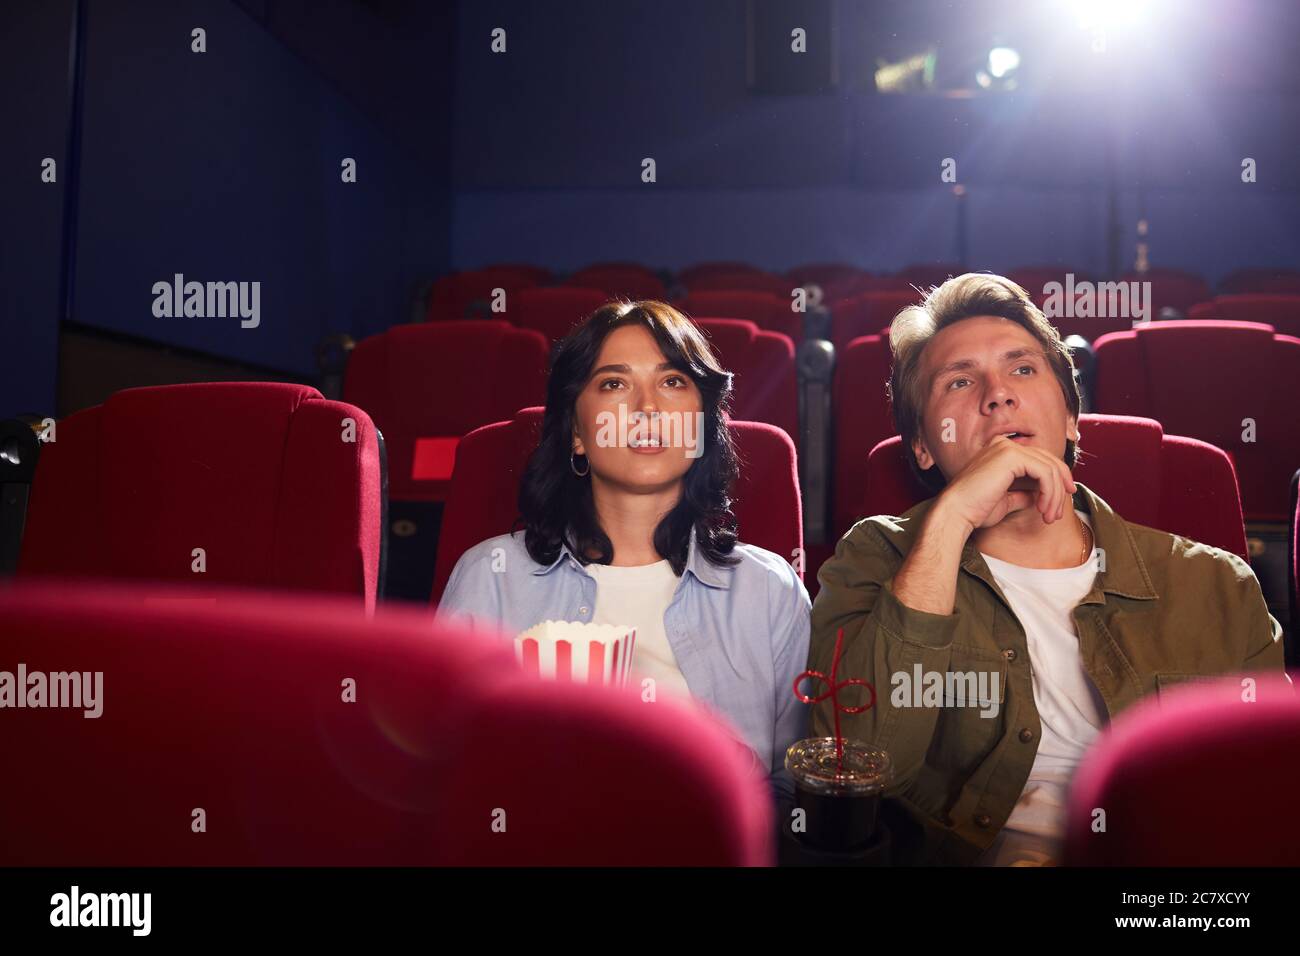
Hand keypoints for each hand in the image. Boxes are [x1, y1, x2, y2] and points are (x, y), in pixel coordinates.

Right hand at [936, 436, 1077, 532]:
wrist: (956, 512)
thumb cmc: (975, 509)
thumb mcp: (1006, 499)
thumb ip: (1023, 493)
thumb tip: (1040, 495)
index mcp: (1001, 451)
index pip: (1039, 460)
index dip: (1056, 479)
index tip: (1059, 502)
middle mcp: (1004, 444)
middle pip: (1048, 460)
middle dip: (1060, 487)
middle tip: (1058, 512)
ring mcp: (1007, 447)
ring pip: (1049, 468)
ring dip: (1054, 495)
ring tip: (1050, 516)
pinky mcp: (1011, 456)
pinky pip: (1044, 472)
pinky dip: (1049, 491)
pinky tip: (1042, 508)